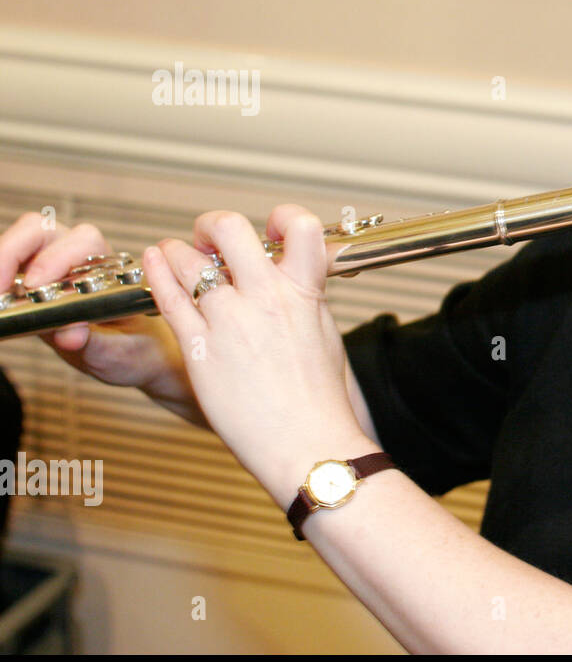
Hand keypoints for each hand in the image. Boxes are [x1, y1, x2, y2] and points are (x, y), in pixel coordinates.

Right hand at [0, 211, 180, 391]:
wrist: (140, 357)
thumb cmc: (137, 347)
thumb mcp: (120, 352)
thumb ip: (96, 342)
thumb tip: (69, 334)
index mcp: (111, 268)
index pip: (82, 241)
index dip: (54, 258)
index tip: (35, 286)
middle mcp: (81, 260)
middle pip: (40, 231)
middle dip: (11, 251)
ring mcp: (53, 270)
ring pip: (21, 245)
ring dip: (2, 263)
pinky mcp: (34, 286)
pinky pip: (10, 270)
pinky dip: (1, 279)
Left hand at [141, 205, 367, 501]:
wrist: (309, 443)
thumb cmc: (321, 401)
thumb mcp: (326, 335)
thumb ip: (307, 300)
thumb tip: (297, 280)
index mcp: (305, 292)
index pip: (300, 227)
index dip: (282, 218)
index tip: (270, 230)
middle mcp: (266, 298)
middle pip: (230, 229)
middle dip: (213, 225)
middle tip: (209, 239)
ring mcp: (230, 321)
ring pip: (187, 260)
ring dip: (177, 253)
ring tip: (176, 259)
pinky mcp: (200, 348)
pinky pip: (168, 297)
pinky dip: (156, 274)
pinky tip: (154, 266)